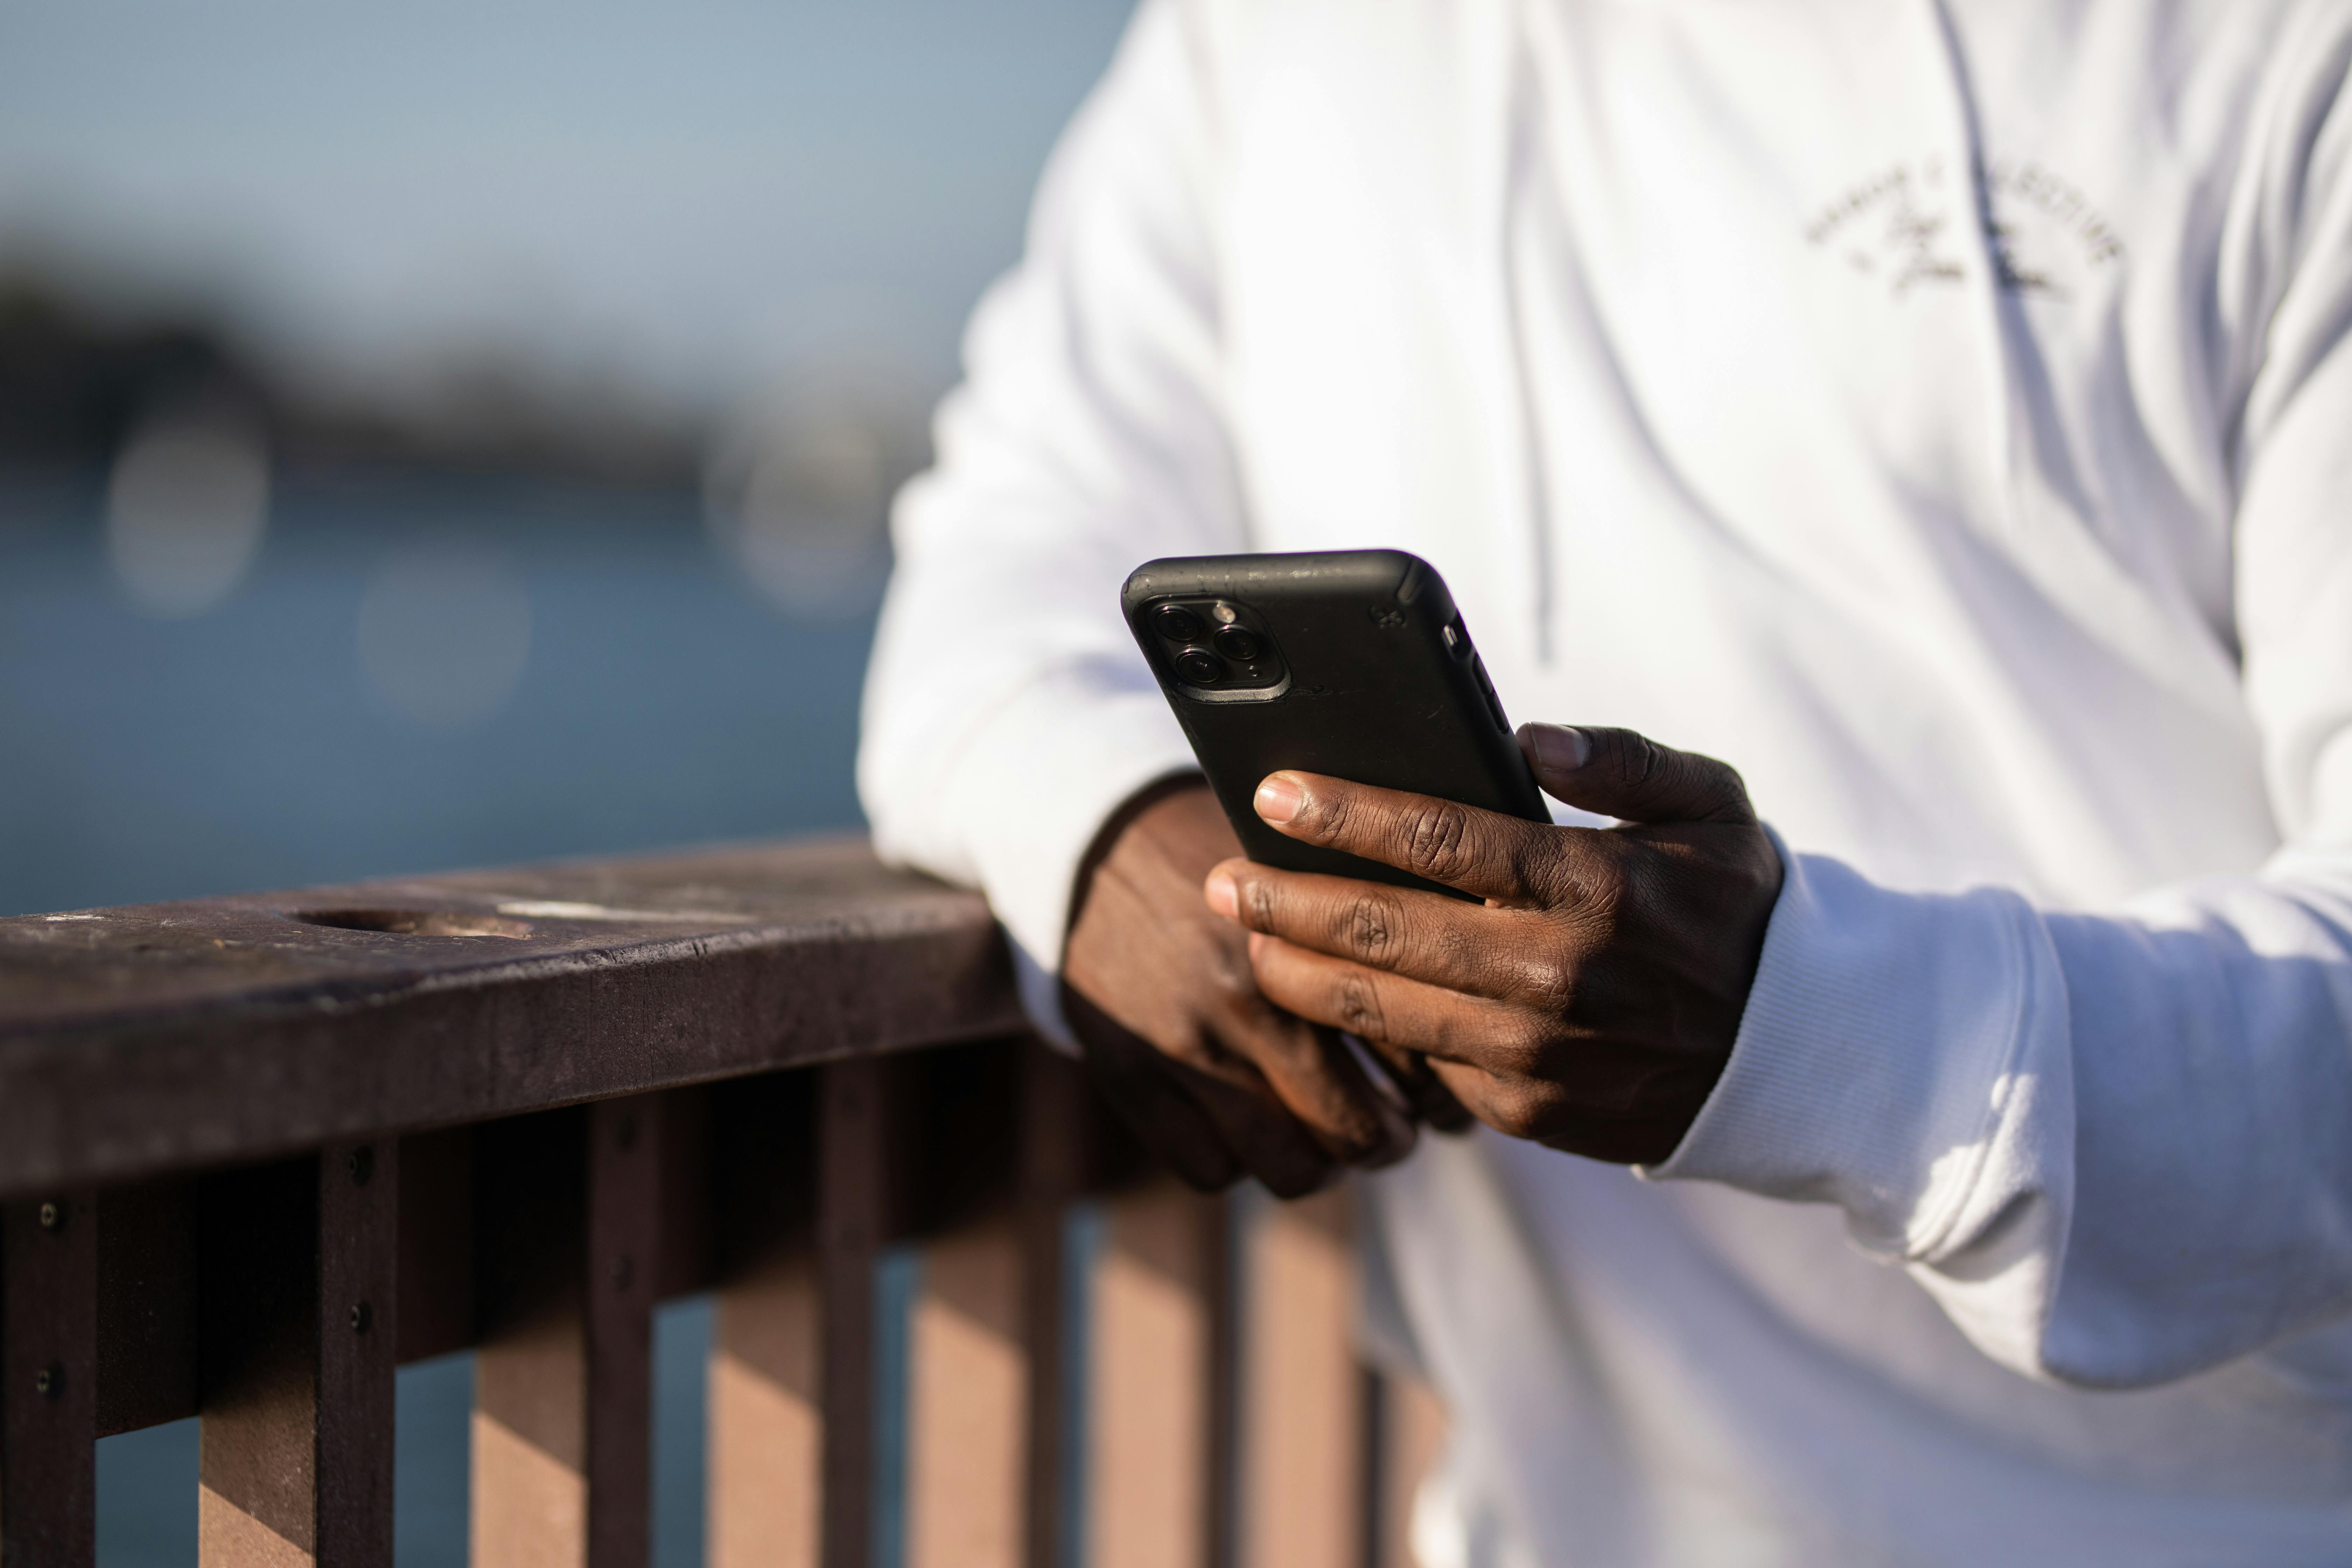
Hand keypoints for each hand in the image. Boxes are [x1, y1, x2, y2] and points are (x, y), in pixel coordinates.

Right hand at [1061, 778, 1418, 1195]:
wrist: (1090, 840)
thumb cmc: (1217, 847)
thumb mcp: (1298, 870)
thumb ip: (1362, 930)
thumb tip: (1451, 995)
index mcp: (1301, 945)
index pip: (1408, 1055)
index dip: (1441, 1095)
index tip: (1444, 1098)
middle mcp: (1244, 1005)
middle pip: (1355, 1133)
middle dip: (1388, 1143)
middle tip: (1396, 1132)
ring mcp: (1183, 1051)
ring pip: (1289, 1169)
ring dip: (1322, 1167)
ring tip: (1330, 1144)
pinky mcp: (1129, 1077)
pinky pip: (1210, 1170)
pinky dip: (1241, 1164)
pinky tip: (1255, 1131)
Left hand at [1203, 725, 1782, 1164]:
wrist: (1797, 1051)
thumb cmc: (1737, 906)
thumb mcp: (1711, 806)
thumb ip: (1622, 760)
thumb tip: (1525, 739)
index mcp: (1597, 886)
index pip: (1439, 841)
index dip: (1343, 814)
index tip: (1273, 793)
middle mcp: (1559, 975)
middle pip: (1382, 932)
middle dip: (1283, 900)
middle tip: (1219, 878)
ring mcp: (1538, 1055)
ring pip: (1382, 1011)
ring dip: (1297, 973)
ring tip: (1244, 938)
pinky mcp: (1529, 1112)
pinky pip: (1424, 1066)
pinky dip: (1367, 1032)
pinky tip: (1327, 998)